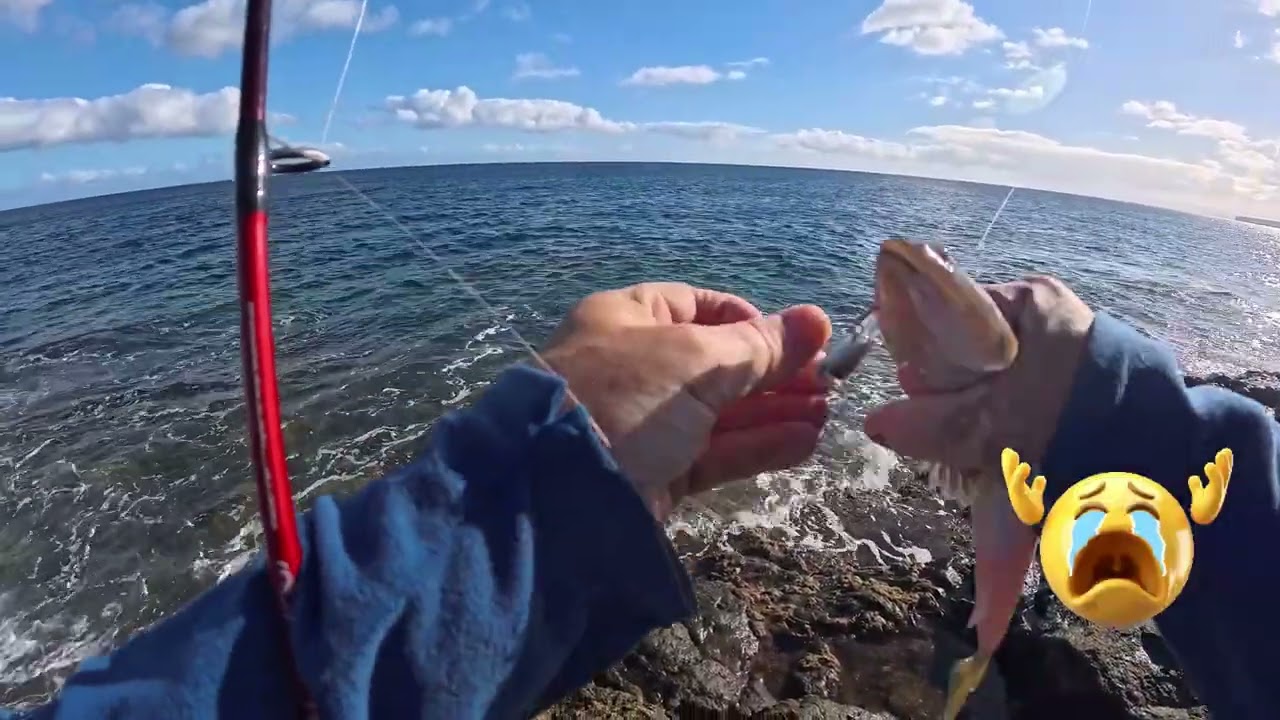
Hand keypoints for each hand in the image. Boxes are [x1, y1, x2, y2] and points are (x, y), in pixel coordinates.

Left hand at [541, 282, 831, 520]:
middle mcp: (635, 367)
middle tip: (829, 382)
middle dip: (774, 373)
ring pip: (721, 412)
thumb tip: (818, 320)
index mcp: (628, 319)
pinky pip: (715, 453)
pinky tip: (804, 443)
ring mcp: (644, 424)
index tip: (796, 340)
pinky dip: (758, 447)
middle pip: (718, 364)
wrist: (559, 489)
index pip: (699, 308)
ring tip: (827, 413)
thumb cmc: (625, 396)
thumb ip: (760, 346)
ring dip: (775, 411)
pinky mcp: (656, 473)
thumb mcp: (696, 359)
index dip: (751, 322)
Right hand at [864, 275, 1094, 476]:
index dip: (924, 354)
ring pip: (992, 374)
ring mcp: (1062, 343)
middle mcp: (1044, 311)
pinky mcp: (1077, 376)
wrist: (1165, 452)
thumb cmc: (1077, 421)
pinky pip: (1019, 389)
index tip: (918, 393)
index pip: (949, 311)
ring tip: (981, 445)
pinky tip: (1005, 446)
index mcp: (1026, 300)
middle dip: (952, 390)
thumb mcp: (996, 424)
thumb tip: (874, 425)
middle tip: (953, 429)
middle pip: (967, 346)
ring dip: (978, 411)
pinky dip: (1006, 418)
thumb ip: (933, 424)